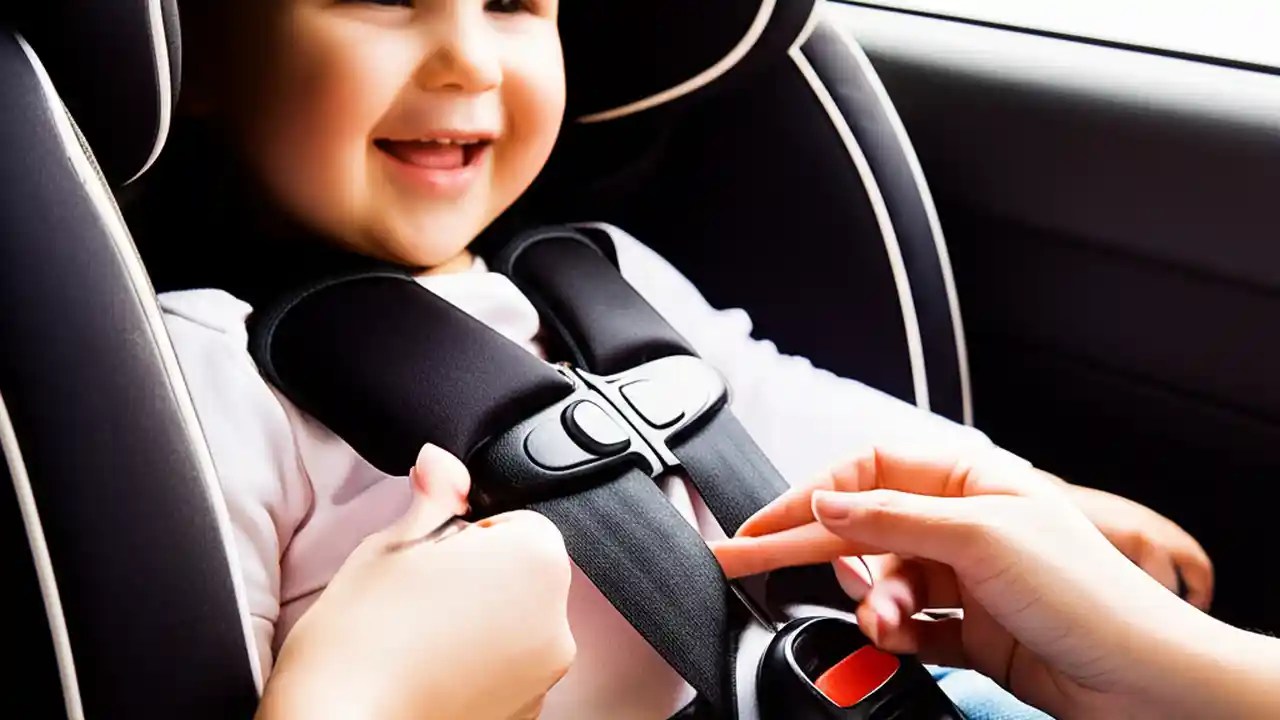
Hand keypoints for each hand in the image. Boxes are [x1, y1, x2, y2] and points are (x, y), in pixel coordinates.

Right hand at [258, 445, 575, 719]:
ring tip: (417, 635)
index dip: (466, 532)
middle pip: (520, 574)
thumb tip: (442, 462)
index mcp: (537, 561)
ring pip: (512, 624)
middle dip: (476, 576)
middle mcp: (556, 621)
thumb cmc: (363, 637)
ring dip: (477, 622)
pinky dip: (474, 666)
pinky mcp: (523, 714)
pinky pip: (504, 670)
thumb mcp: (394, 542)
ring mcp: (543, 676)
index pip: (516, 520)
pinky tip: (426, 668)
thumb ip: (436, 494)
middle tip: (417, 595)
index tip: (430, 554)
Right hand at [712, 449, 1237, 719]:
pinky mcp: (968, 631)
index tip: (763, 524)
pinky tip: (898, 639)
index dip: (810, 495)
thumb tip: (824, 501)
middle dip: (804, 548)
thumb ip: (891, 519)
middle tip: (742, 562)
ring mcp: (963, 580)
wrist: (1141, 680)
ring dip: (873, 606)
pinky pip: (906, 627)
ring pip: (881, 584)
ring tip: (885, 624)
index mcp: (969, 481)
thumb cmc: (1085, 594)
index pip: (867, 473)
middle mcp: (962, 526)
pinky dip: (894, 635)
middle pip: (863, 529)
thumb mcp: (979, 537)